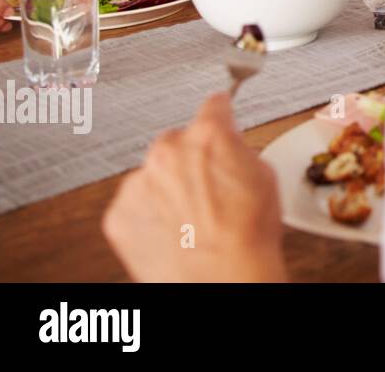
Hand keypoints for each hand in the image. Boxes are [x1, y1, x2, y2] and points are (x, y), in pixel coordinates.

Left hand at [102, 93, 286, 282]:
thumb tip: (231, 151)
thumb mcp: (266, 177)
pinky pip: (133, 206)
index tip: (218, 112)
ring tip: (191, 219)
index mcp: (209, 135)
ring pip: (152, 175)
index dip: (220, 111)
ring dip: (167, 188)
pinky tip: (173, 232)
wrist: (223, 279)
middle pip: (176, 141)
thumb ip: (240, 152)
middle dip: (191, 159)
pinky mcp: (118, 215)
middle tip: (210, 188)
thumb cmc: (247, 236)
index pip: (214, 105)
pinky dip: (148, 216)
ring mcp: (138, 183)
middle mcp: (168, 151)